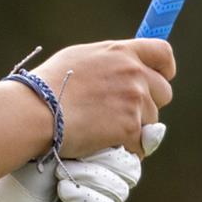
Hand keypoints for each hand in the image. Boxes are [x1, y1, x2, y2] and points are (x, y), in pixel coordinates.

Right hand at [29, 39, 174, 156]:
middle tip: (123, 113)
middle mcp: (133, 73)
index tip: (159, 79)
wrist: (37, 110)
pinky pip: (140, 144)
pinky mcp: (130, 127)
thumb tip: (122, 69)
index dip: (165, 69)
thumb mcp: (80, 58)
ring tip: (105, 130)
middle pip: (164, 92)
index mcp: (121, 52)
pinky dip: (127, 148)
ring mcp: (134, 101)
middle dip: (149, 104)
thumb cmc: (49, 84)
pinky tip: (106, 144)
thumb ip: (109, 62)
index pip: (163, 53)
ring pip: (152, 121)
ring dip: (135, 128)